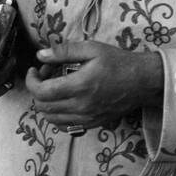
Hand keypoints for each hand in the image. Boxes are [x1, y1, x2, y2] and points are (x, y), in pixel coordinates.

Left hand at [24, 42, 163, 131]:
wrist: (144, 81)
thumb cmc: (119, 62)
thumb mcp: (92, 49)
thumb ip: (64, 51)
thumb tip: (40, 56)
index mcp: (79, 86)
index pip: (41, 92)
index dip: (31, 81)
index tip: (35, 70)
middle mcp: (81, 106)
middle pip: (43, 107)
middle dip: (37, 90)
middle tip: (47, 76)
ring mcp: (87, 118)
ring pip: (51, 119)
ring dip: (45, 104)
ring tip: (54, 89)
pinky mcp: (93, 124)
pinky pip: (65, 126)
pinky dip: (57, 116)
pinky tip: (63, 102)